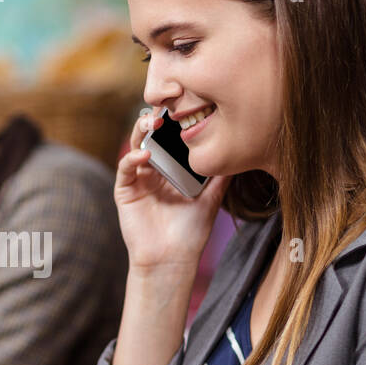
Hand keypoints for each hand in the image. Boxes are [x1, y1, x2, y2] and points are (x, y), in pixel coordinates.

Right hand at [115, 109, 230, 269]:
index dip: (176, 120)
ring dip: (141, 131)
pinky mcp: (125, 191)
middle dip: (157, 118)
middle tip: (167, 107)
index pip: (172, 137)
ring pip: (135, 145)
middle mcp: (154, 170)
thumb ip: (221, 176)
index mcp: (172, 168)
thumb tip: (240, 153)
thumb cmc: (191, 232)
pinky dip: (132, 158)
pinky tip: (144, 154)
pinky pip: (125, 168)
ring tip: (153, 123)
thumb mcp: (212, 198)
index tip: (186, 104)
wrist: (172, 260)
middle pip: (152, 135)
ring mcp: (138, 179)